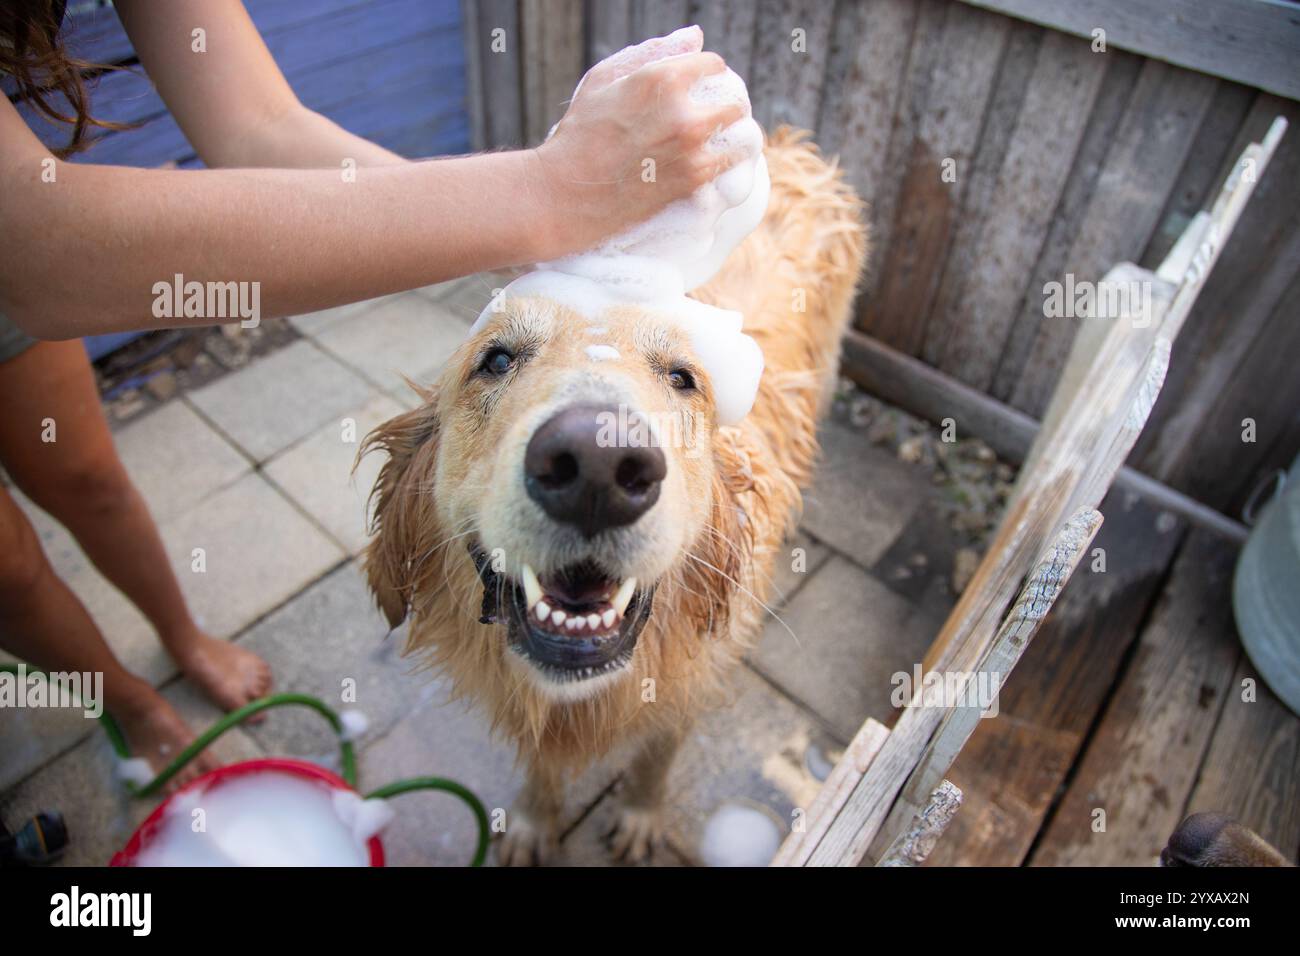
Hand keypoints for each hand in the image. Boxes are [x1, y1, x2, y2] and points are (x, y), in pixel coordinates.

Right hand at [530, 26, 749, 259]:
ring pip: (742, 137)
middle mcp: (683, 112)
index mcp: (662, 78)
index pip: (714, 66)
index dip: (710, 76)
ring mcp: (691, 149)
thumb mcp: (603, 79)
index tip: (705, 89)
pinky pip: (730, 167)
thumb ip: (650, 52)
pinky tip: (717, 166)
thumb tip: (694, 37)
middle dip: (728, 107)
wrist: (567, 193)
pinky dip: (728, 165)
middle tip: (718, 119)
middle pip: (735, 102)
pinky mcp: (693, 182)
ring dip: (736, 139)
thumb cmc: (578, 134)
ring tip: (725, 144)